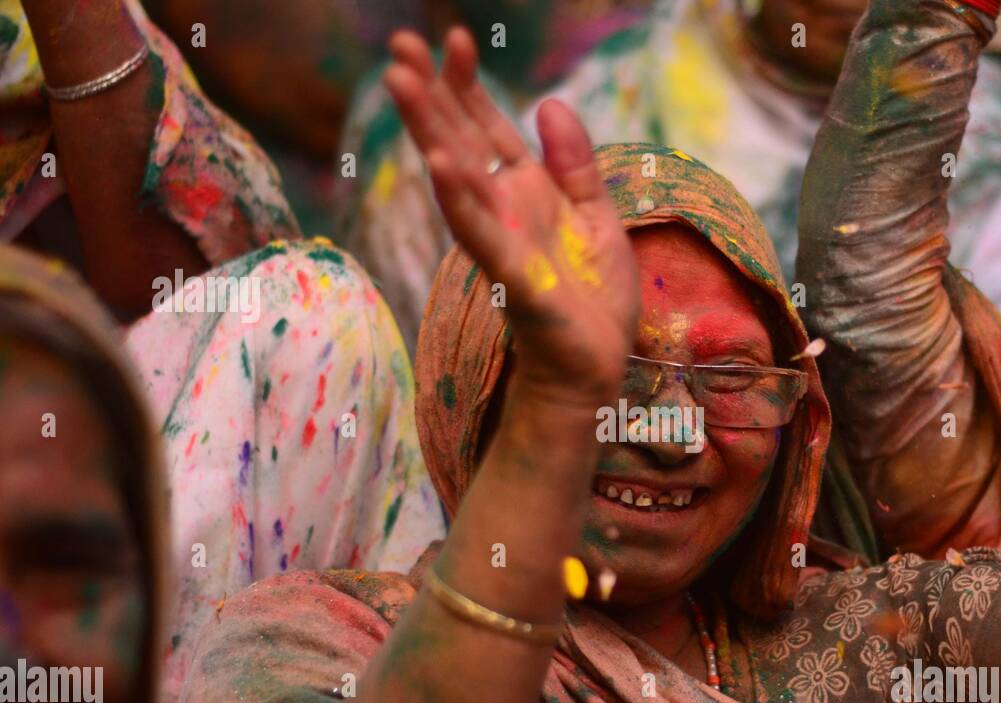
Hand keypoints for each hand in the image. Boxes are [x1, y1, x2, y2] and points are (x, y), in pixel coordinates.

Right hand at [385, 27, 639, 404]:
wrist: (595, 365)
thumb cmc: (594, 300)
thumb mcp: (597, 216)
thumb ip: (574, 164)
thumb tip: (549, 102)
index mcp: (525, 192)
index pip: (487, 127)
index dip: (468, 85)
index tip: (452, 37)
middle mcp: (503, 211)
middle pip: (458, 141)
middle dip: (431, 93)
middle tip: (400, 45)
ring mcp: (500, 241)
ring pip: (456, 178)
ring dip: (429, 130)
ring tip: (403, 83)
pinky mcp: (511, 275)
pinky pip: (480, 233)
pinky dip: (458, 198)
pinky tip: (440, 164)